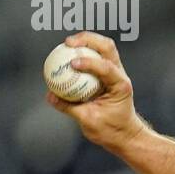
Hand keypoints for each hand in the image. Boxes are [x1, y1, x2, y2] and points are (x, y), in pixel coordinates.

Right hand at [46, 31, 147, 153]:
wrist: (124, 134)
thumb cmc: (111, 129)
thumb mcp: (89, 121)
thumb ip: (69, 107)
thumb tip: (50, 95)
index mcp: (120, 86)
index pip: (107, 67)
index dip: (89, 63)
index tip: (72, 64)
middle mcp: (120, 74)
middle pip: (107, 47)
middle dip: (88, 40)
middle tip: (68, 43)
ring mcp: (115, 72)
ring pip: (103, 47)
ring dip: (86, 41)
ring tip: (66, 44)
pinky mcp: (107, 74)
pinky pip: (95, 57)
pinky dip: (82, 52)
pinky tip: (66, 54)